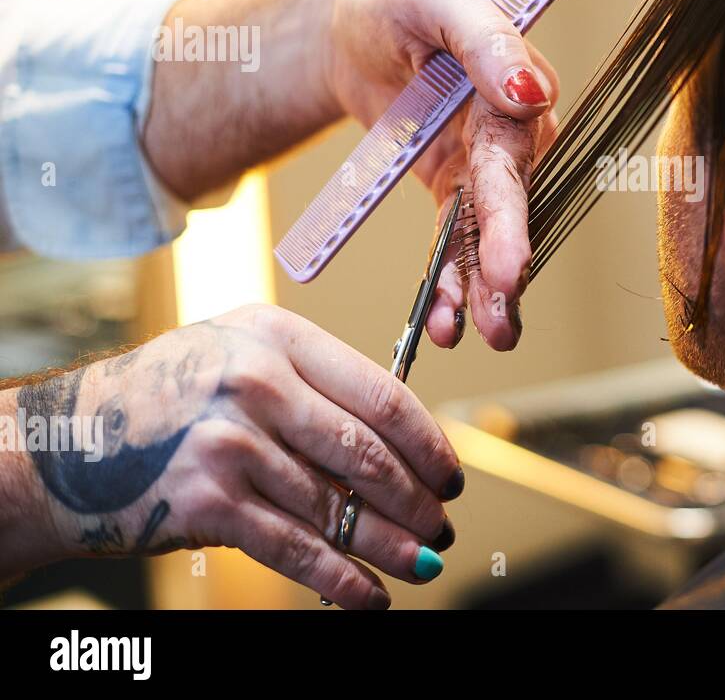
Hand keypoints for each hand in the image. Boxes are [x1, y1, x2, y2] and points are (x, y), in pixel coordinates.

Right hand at [17, 304, 462, 608]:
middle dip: (418, 499)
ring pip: (339, 507)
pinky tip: (370, 594)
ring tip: (420, 560)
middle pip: (368, 455)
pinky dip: (343, 578)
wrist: (67, 444)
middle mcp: (256, 383)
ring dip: (390, 544)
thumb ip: (312, 385)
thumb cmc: (164, 398)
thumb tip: (397, 447)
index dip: (428, 443)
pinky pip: (297, 548)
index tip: (449, 472)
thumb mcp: (238, 356)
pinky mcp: (208, 502)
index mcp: (277, 338)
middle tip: (441, 524)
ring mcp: (232, 443)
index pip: (381, 395)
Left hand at [327, 0, 559, 349]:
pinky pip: (456, 240)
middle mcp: (511, 130)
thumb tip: (531, 92)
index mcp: (517, 83)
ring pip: (487, 236)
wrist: (351, 23)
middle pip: (511, 209)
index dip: (513, 218)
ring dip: (480, 290)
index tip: (512, 268)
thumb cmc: (399, 0)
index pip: (518, 159)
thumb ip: (485, 38)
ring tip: (468, 336)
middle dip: (505, 269)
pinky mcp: (454, 187)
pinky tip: (441, 321)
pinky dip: (450, 281)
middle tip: (499, 322)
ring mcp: (484, 164)